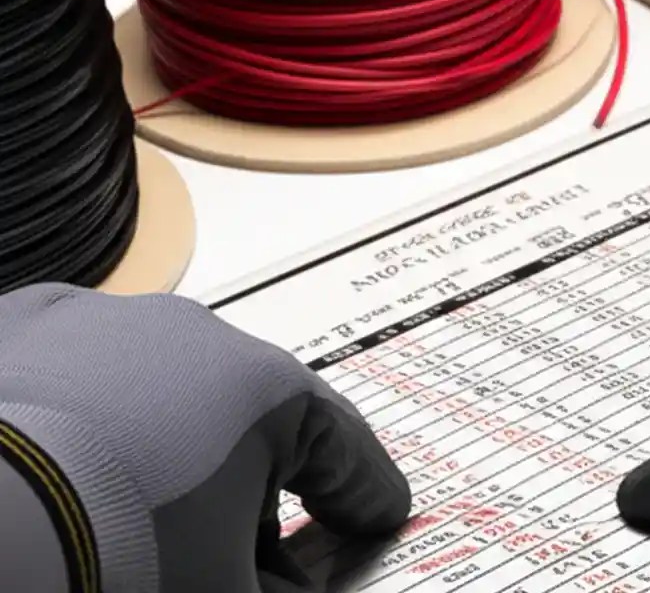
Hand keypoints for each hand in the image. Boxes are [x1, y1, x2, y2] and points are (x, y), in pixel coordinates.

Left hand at [0, 284, 409, 591]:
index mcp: (266, 389)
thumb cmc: (114, 554)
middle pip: (254, 415)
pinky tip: (76, 465)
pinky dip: (93, 414)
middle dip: (259, 481)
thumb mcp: (224, 590)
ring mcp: (111, 323)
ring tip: (142, 510)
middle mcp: (198, 336)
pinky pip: (83, 370)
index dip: (365, 492)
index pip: (343, 446)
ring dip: (174, 444)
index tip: (376, 515)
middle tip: (250, 542)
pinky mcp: (33, 326)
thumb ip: (284, 592)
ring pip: (168, 387)